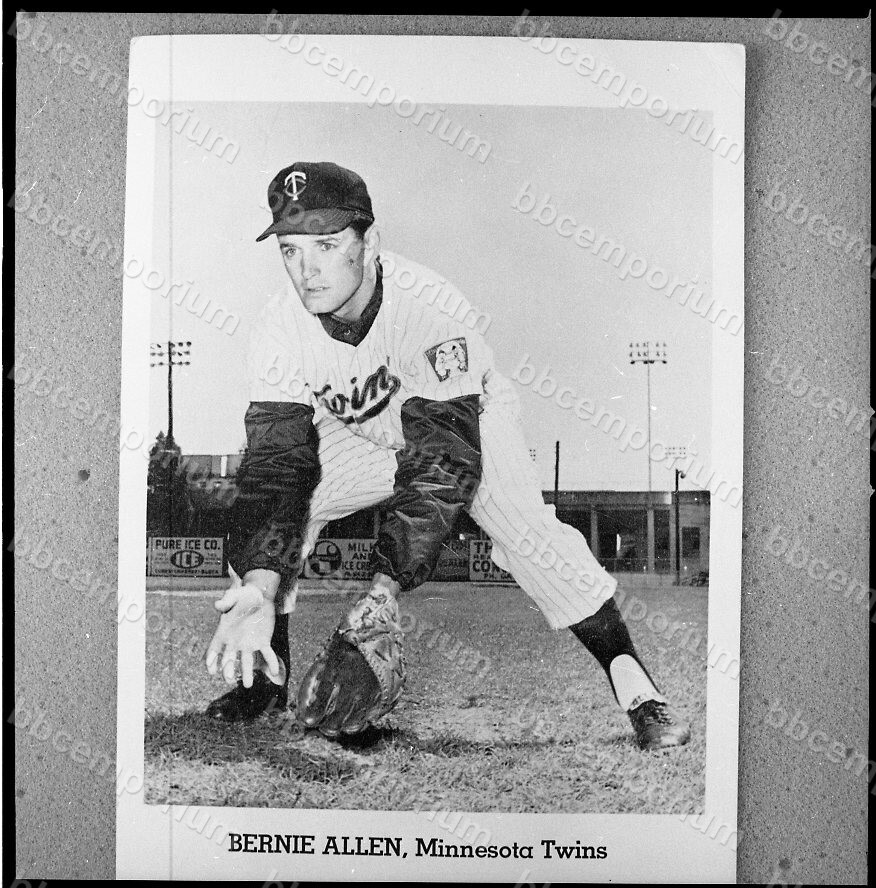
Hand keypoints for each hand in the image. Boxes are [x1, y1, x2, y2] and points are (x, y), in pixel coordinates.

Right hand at [205, 566, 282, 687]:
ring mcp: (249, 643)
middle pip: (229, 660)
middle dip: (228, 670)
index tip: (211, 670)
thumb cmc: (243, 596)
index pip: (214, 649)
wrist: (259, 595)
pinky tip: (273, 671)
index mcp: (224, 633)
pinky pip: (266, 654)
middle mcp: (235, 642)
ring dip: (247, 673)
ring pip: (247, 662)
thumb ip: (225, 601)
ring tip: (248, 685)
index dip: (211, 660)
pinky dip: (270, 662)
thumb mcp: (233, 596)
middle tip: (229, 679)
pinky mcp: (263, 641)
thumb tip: (217, 605)